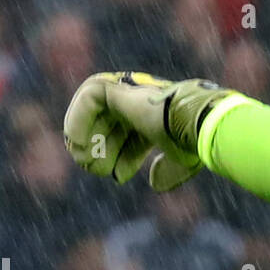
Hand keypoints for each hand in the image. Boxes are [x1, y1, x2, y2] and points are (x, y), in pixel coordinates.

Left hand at [63, 71, 233, 191]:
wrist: (191, 123)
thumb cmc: (190, 142)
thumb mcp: (182, 162)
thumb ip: (169, 172)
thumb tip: (155, 183)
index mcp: (160, 118)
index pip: (135, 137)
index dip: (125, 159)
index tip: (118, 177)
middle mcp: (143, 103)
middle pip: (113, 127)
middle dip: (103, 150)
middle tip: (94, 169)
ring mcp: (129, 92)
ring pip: (98, 113)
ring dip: (88, 137)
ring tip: (84, 158)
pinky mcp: (116, 86)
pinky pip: (89, 98)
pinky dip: (78, 119)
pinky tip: (79, 143)